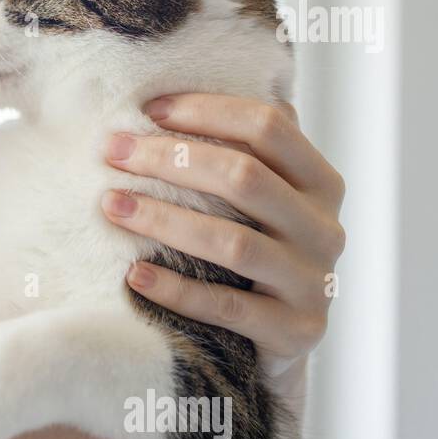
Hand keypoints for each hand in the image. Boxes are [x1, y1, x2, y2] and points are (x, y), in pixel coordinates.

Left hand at [100, 93, 345, 373]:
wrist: (283, 341)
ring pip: (232, 242)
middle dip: (169, 159)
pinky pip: (225, 306)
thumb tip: (171, 97)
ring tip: (112, 205)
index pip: (268, 127)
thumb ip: (245, 152)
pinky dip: (176, 289)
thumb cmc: (258, 252)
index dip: (207, 111)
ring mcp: (312, 282)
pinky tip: (134, 274)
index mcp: (321, 182)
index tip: (147, 111)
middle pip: (244, 178)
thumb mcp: (265, 200)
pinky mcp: (293, 331)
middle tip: (112, 152)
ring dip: (163, 220)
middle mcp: (325, 228)